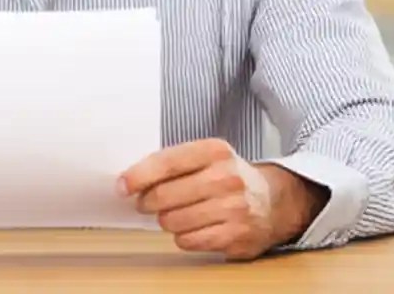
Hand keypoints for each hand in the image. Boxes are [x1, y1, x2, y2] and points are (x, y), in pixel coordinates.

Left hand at [119, 138, 327, 259]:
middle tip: (147, 203)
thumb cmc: (226, 178)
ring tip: (176, 214)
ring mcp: (234, 208)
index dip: (139, 176)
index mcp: (215, 151)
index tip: (121, 186)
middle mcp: (226, 177)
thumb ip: (170, 164)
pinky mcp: (236, 235)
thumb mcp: (205, 158)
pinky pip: (189, 241)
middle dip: (147, 202)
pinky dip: (183, 237)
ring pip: (173, 221)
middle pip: (164, 195)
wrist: (272, 202)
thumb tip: (128, 182)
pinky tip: (193, 227)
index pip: (167, 162)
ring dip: (166, 221)